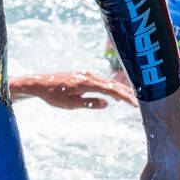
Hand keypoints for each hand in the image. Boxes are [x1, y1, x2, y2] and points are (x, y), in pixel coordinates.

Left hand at [10, 71, 137, 107]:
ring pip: (108, 82)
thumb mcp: (71, 104)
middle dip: (126, 93)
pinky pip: (102, 82)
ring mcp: (87, 75)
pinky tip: (115, 95)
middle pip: (112, 84)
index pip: (111, 90)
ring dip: (120, 90)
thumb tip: (107, 104)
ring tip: (132, 98)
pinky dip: (111, 88)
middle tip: (138, 103)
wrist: (40, 84)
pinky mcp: (84, 77)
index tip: (135, 105)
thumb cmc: (54, 95)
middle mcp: (89, 76)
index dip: (124, 97)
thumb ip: (90, 103)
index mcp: (87, 83)